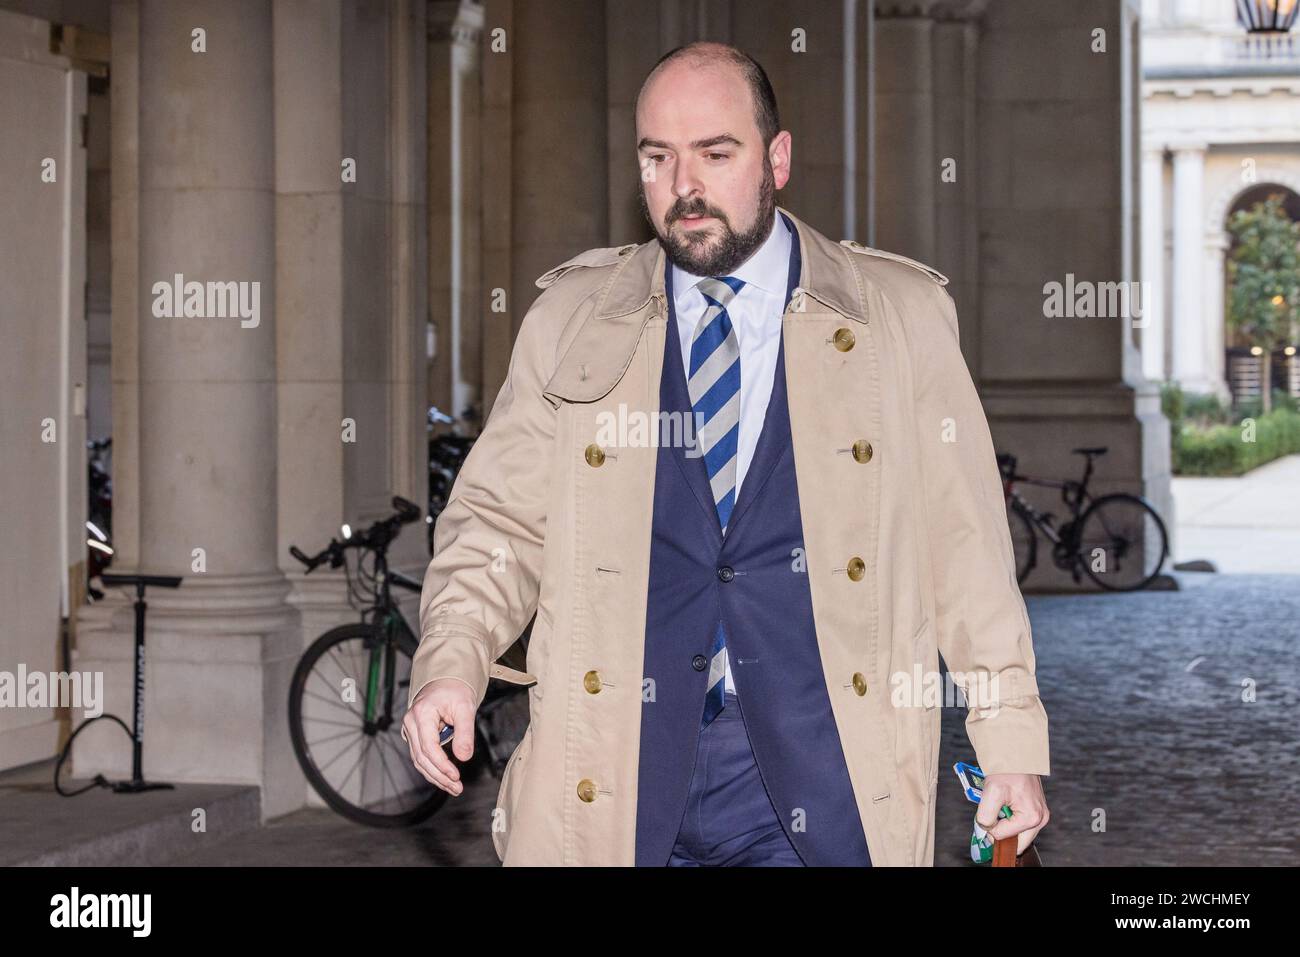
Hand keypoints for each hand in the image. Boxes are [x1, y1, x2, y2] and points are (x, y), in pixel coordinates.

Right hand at [403, 678, 477, 795]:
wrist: (445, 682)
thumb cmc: (455, 691)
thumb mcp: (465, 708)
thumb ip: (465, 733)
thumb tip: (464, 757)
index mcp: (422, 713)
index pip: (428, 747)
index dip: (441, 764)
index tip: (455, 776)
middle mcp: (411, 723)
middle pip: (422, 757)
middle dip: (439, 776)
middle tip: (457, 788)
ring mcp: (410, 730)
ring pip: (419, 760)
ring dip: (436, 776)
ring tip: (453, 788)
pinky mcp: (414, 736)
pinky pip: (421, 757)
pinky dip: (432, 769)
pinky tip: (445, 779)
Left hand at [976, 773, 1048, 855]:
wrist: (1015, 755)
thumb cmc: (1006, 771)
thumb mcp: (991, 793)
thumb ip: (986, 817)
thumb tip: (985, 829)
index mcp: (1031, 818)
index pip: (1002, 836)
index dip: (989, 826)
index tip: (985, 812)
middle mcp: (1040, 819)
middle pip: (1014, 841)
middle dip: (1000, 829)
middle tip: (992, 813)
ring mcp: (1040, 815)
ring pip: (1016, 832)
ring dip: (1004, 823)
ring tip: (999, 804)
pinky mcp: (1036, 810)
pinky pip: (1019, 823)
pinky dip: (1009, 817)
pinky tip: (1004, 804)